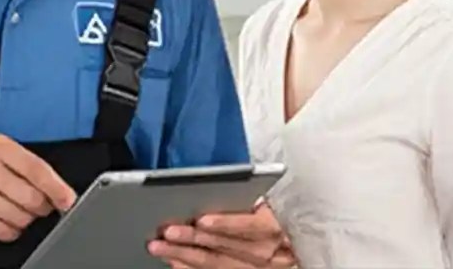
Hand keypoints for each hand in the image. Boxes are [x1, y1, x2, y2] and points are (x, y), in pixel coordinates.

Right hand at [0, 133, 76, 242]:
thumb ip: (29, 166)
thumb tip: (61, 192)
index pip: (36, 168)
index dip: (56, 188)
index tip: (68, 200)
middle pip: (30, 197)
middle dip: (41, 207)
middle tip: (38, 205)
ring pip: (19, 217)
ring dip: (25, 219)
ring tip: (17, 210)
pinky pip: (3, 231)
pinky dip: (11, 230)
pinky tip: (5, 220)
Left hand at [147, 202, 295, 267]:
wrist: (292, 244)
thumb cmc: (274, 215)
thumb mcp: (267, 203)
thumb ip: (245, 200)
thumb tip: (210, 190)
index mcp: (275, 227)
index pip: (253, 227)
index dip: (226, 224)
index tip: (202, 220)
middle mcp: (269, 253)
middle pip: (228, 249)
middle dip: (194, 240)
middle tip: (168, 232)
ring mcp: (257, 268)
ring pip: (218, 264)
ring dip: (185, 256)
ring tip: (160, 247)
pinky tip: (174, 262)